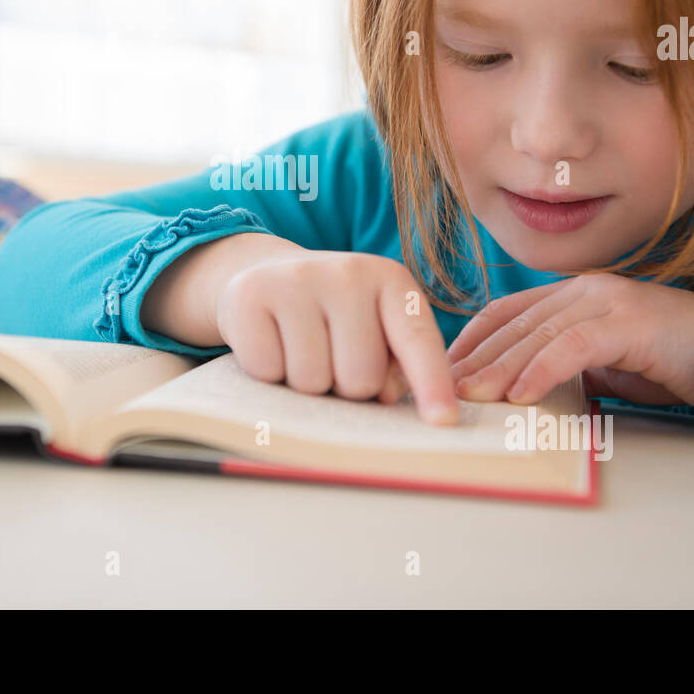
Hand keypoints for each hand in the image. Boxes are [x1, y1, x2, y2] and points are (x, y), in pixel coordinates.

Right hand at [215, 250, 458, 424]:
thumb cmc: (332, 316)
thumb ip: (397, 362)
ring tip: (300, 350)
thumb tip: (388, 395)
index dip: (432, 384)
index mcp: (390, 280)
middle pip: (360, 377)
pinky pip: (268, 370)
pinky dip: (268, 372)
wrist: (264, 274)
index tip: (443, 421)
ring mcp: (296, 280)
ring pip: (312, 381)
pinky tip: (271, 342)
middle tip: (331, 358)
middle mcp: (347, 272)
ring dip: (306, 383)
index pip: (417, 340)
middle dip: (345, 387)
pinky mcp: (249, 296)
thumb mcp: (375, 326)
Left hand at [446, 273, 693, 412]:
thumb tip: (516, 389)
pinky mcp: (629, 323)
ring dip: (501, 368)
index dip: (471, 340)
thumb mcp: (604, 364)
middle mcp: (585, 290)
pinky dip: (543, 370)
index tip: (442, 369)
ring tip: (473, 395)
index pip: (507, 312)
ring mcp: (608, 300)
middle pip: (515, 324)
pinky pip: (575, 346)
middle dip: (476, 358)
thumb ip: (564, 364)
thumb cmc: (668, 362)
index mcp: (574, 294)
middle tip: (444, 388)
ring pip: (539, 334)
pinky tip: (522, 394)